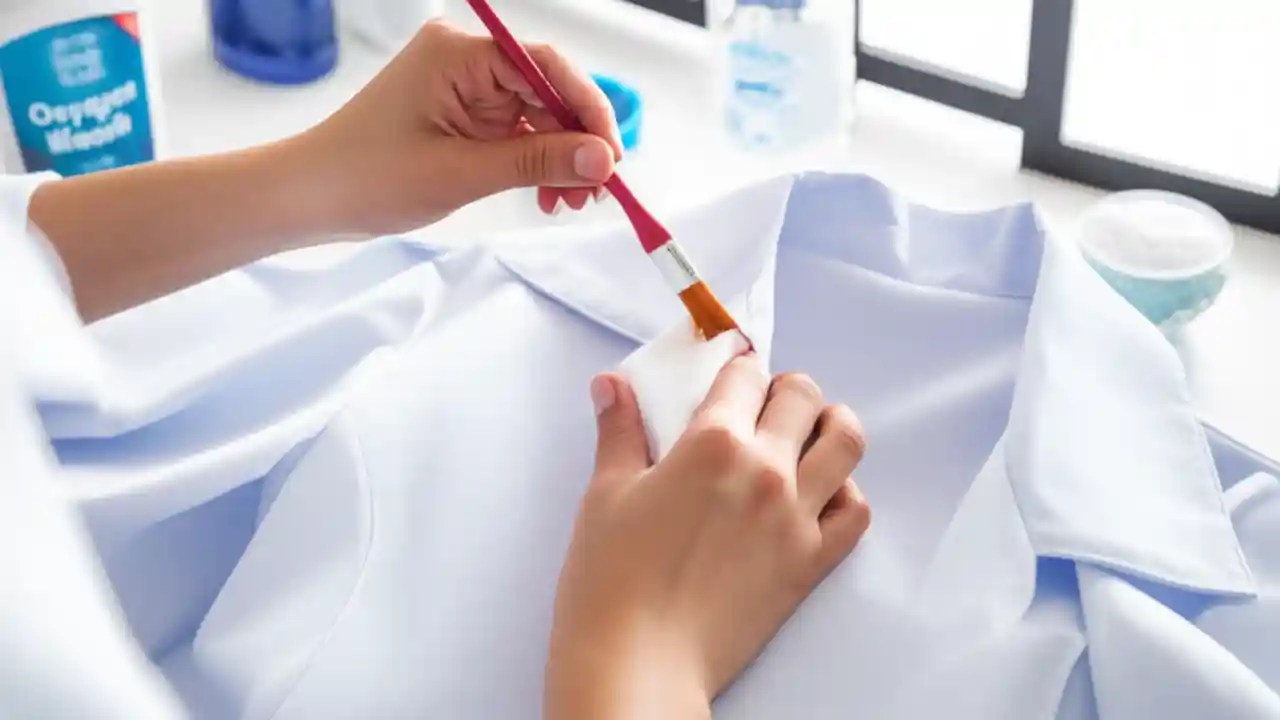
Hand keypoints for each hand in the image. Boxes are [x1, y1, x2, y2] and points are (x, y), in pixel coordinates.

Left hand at [302, 20, 622, 234]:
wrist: (311, 197)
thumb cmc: (367, 177)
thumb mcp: (462, 174)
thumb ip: (538, 163)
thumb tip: (602, 160)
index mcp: (457, 53)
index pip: (545, 66)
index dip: (587, 109)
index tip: (612, 155)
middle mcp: (464, 59)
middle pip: (548, 90)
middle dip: (577, 141)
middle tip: (598, 190)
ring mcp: (464, 86)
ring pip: (538, 115)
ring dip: (561, 158)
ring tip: (571, 202)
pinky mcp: (463, 113)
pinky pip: (518, 132)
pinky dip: (537, 163)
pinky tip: (548, 194)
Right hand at [545, 358, 870, 718]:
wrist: (638, 662)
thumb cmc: (610, 581)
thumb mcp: (606, 494)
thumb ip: (619, 431)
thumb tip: (613, 385)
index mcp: (712, 442)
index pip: (744, 375)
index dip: (736, 369)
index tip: (730, 376)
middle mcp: (765, 469)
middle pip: (803, 396)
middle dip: (784, 389)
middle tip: (763, 405)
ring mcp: (795, 516)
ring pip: (846, 442)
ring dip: (830, 425)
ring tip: (807, 435)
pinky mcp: (810, 562)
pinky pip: (855, 511)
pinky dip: (845, 492)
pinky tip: (816, 494)